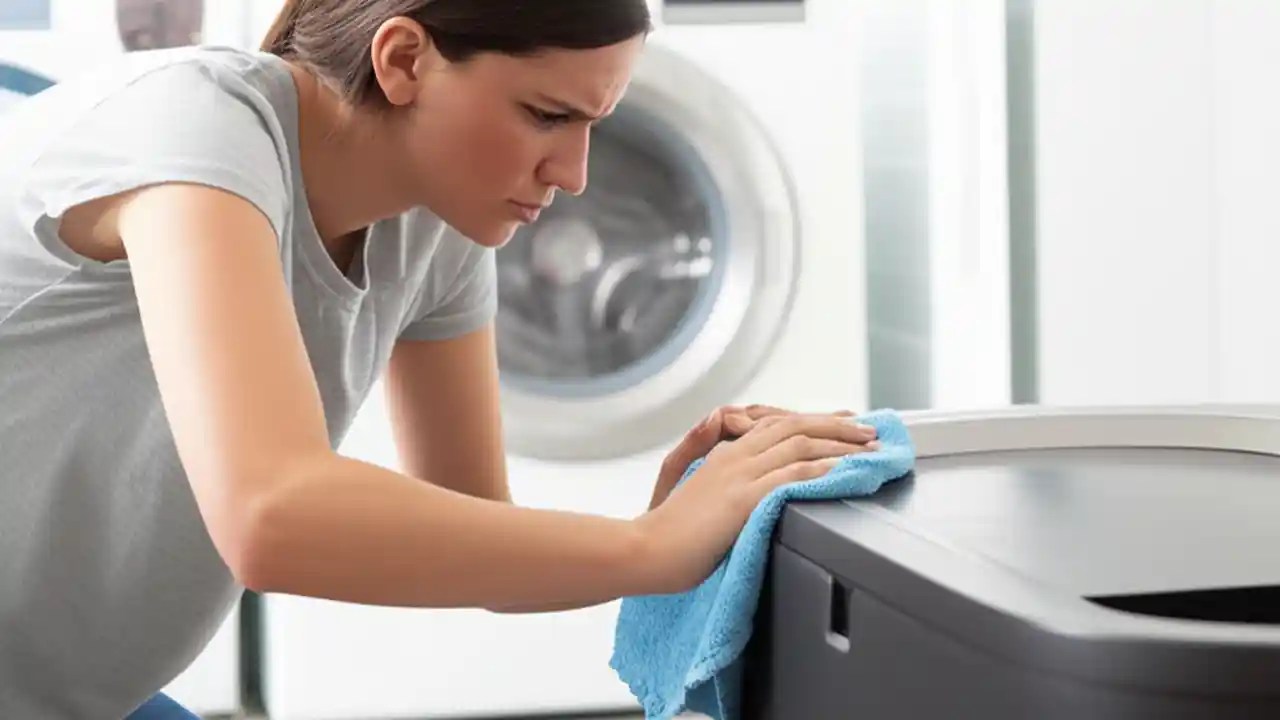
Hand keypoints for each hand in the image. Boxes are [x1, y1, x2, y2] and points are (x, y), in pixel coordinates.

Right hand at [634, 412, 880, 594]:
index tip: (844, 422)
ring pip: (800, 445)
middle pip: (796, 426)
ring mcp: (739, 474)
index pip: (778, 424)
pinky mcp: (743, 498)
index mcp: (724, 453)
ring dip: (840, 444)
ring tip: (868, 448)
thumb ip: (716, 470)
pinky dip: (822, 469)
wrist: (646, 550)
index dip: (815, 420)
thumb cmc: (667, 531)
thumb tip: (737, 459)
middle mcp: (734, 456)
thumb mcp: (694, 490)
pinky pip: (791, 476)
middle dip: (838, 426)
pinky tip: (844, 469)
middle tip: (869, 431)